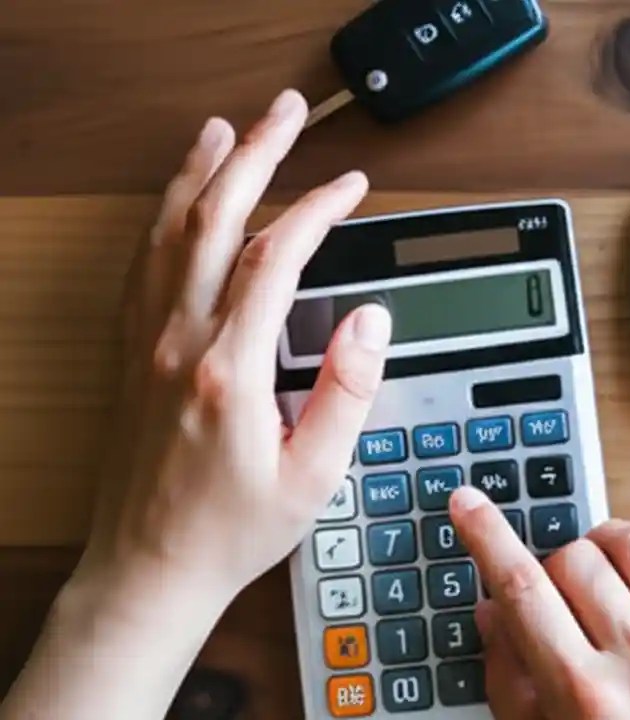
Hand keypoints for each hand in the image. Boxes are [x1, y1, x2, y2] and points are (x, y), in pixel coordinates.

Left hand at [73, 89, 388, 613]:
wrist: (147, 569)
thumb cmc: (229, 531)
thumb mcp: (314, 476)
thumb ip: (349, 390)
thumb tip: (372, 320)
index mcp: (228, 370)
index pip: (275, 257)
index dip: (317, 208)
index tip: (351, 185)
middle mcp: (177, 343)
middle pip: (212, 220)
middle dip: (254, 154)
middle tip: (283, 113)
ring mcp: (144, 343)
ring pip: (167, 232)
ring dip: (200, 172)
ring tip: (228, 130)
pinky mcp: (129, 354)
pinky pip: (143, 263)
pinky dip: (165, 216)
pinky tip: (179, 201)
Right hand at [448, 486, 629, 719]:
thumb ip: (512, 682)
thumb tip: (495, 611)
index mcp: (584, 698)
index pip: (521, 587)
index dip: (487, 534)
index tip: (471, 503)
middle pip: (577, 558)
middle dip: (555, 567)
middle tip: (560, 594)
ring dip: (612, 552)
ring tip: (609, 579)